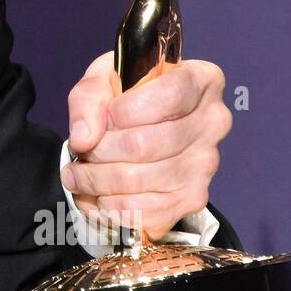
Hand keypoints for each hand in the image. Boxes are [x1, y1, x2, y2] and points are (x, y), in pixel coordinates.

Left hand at [62, 51, 231, 239]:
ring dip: (97, 182)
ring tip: (78, 176)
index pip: (167, 97)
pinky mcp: (193, 197)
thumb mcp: (103, 78)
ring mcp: (206, 164)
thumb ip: (88, 99)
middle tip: (79, 153)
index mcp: (202, 81)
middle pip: (145, 145)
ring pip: (140, 181)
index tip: (102, 117)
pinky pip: (146, 212)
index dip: (124, 111)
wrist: (142, 123)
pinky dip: (111, 208)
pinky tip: (97, 195)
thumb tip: (83, 138)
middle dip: (99, 152)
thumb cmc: (127, 94)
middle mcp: (213, 123)